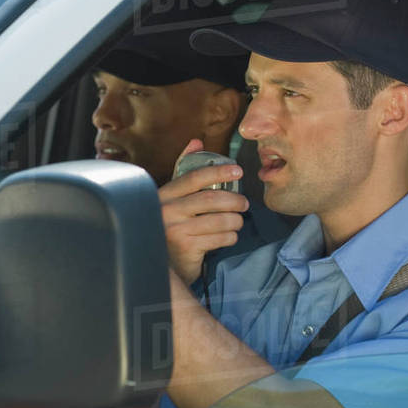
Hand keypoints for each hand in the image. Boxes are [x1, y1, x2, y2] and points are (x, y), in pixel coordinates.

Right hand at [159, 140, 248, 283]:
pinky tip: (229, 236)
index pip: (194, 177)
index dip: (219, 171)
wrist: (163, 265)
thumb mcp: (174, 198)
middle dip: (234, 200)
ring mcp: (175, 230)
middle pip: (211, 199)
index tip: (238, 171)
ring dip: (236, 220)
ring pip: (220, 220)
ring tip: (238, 221)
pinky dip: (231, 236)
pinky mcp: (187, 248)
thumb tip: (196, 142)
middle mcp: (167, 211)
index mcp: (164, 195)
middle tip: (244, 203)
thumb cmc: (172, 226)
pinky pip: (220, 238)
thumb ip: (184, 171)